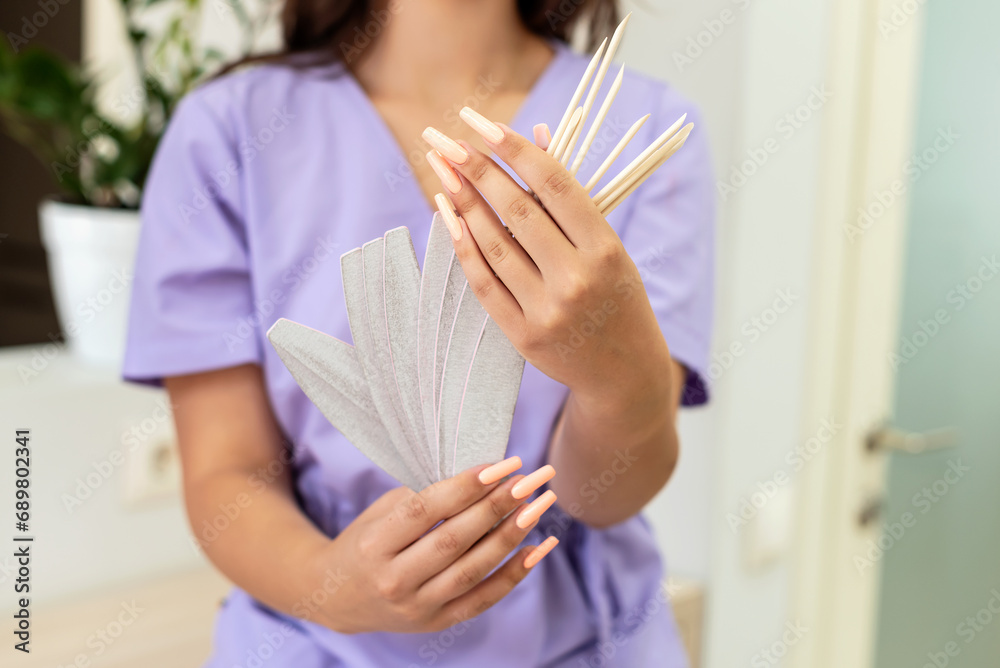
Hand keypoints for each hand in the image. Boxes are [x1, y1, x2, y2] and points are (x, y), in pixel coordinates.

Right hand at [310, 458, 558, 633]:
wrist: (335, 597)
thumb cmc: (366, 540)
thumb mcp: (381, 513)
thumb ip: (425, 498)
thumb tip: (484, 477)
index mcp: (375, 543)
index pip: (427, 510)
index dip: (467, 485)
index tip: (503, 464)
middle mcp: (394, 579)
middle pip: (454, 539)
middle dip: (497, 506)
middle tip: (531, 479)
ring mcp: (416, 606)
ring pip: (473, 569)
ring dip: (512, 535)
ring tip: (540, 505)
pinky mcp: (436, 622)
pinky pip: (482, 599)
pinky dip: (514, 574)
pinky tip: (538, 547)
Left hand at [422, 109, 674, 411]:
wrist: (624, 373)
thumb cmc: (617, 297)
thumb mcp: (609, 246)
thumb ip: (571, 197)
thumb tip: (534, 136)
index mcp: (606, 248)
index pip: (553, 184)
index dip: (512, 149)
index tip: (479, 121)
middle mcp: (578, 278)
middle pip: (516, 210)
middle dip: (474, 168)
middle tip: (441, 139)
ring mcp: (548, 310)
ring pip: (494, 244)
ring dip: (461, 201)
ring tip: (440, 168)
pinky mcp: (524, 336)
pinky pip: (484, 282)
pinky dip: (462, 245)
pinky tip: (446, 213)